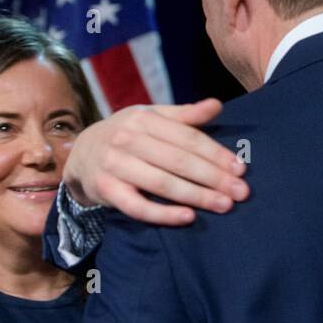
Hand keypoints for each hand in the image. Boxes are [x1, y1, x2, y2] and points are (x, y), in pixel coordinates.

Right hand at [62, 99, 248, 225]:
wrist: (81, 154)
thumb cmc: (127, 135)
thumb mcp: (151, 118)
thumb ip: (185, 115)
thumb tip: (217, 105)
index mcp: (144, 119)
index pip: (188, 138)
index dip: (216, 154)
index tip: (240, 169)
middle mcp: (127, 139)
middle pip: (179, 161)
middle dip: (213, 177)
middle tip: (240, 192)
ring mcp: (115, 166)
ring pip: (162, 183)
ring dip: (196, 195)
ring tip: (223, 205)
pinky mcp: (106, 191)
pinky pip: (138, 206)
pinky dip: (163, 214)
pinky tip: (188, 217)